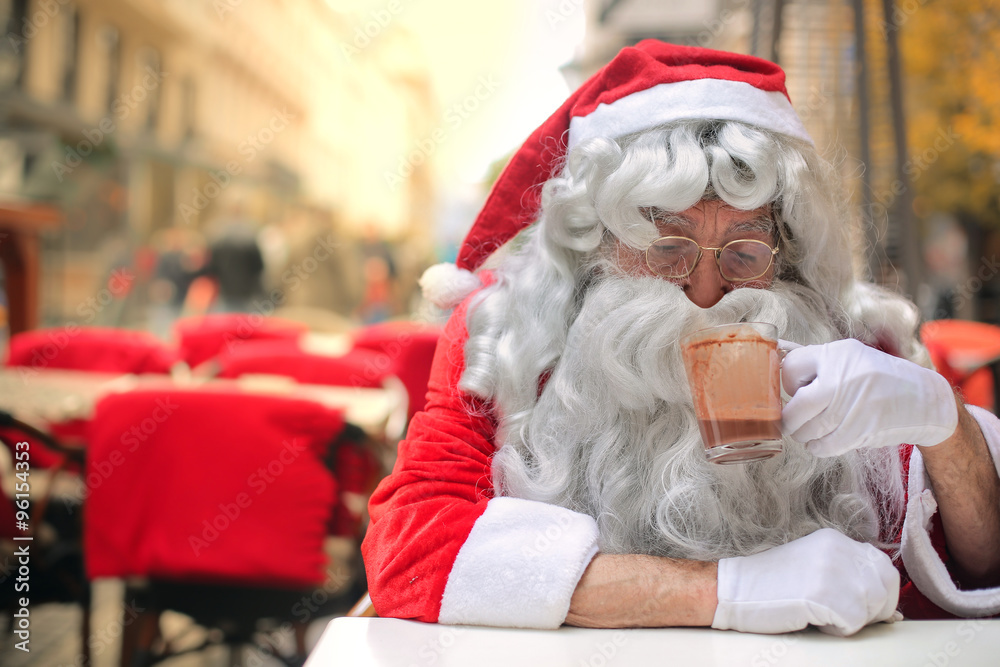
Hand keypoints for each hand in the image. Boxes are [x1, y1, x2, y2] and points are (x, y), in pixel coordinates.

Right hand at [712, 528, 899, 635]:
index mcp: (836, 540)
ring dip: (852, 620)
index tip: (861, 608)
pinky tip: (813, 619)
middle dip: (872, 610)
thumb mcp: (814, 568)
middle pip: (885, 587)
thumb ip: (848, 578)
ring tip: (821, 614)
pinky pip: (853, 623)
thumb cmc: (770, 586)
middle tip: (843, 616)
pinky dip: (837, 630)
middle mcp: (838, 549)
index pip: (884, 568)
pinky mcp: (824, 593)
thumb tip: (890, 611)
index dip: (879, 594)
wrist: (734, 590)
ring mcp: (831, 570)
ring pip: (872, 607)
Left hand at [780, 338, 957, 456]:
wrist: (925, 399)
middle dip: (789, 419)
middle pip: (795, 408)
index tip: (796, 391)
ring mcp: (851, 406)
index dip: (789, 383)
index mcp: (837, 354)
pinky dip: (818, 447)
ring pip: (807, 430)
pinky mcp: (860, 430)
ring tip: (808, 431)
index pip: (790, 368)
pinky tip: (821, 441)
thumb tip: (777, 372)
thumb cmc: (880, 379)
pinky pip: (824, 445)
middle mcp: (842, 378)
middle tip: (791, 421)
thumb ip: (819, 366)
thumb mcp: (852, 358)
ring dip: (803, 435)